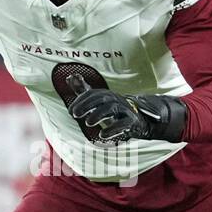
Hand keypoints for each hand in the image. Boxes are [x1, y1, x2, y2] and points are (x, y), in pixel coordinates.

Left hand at [65, 73, 186, 144]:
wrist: (141, 119)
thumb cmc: (115, 110)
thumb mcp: (98, 100)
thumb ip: (84, 90)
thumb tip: (70, 77)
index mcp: (107, 95)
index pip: (92, 93)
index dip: (81, 101)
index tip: (71, 111)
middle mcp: (115, 100)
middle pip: (101, 98)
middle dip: (87, 105)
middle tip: (75, 114)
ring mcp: (124, 110)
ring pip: (112, 109)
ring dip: (98, 115)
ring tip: (88, 123)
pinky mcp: (132, 121)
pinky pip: (123, 124)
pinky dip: (112, 129)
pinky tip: (102, 135)